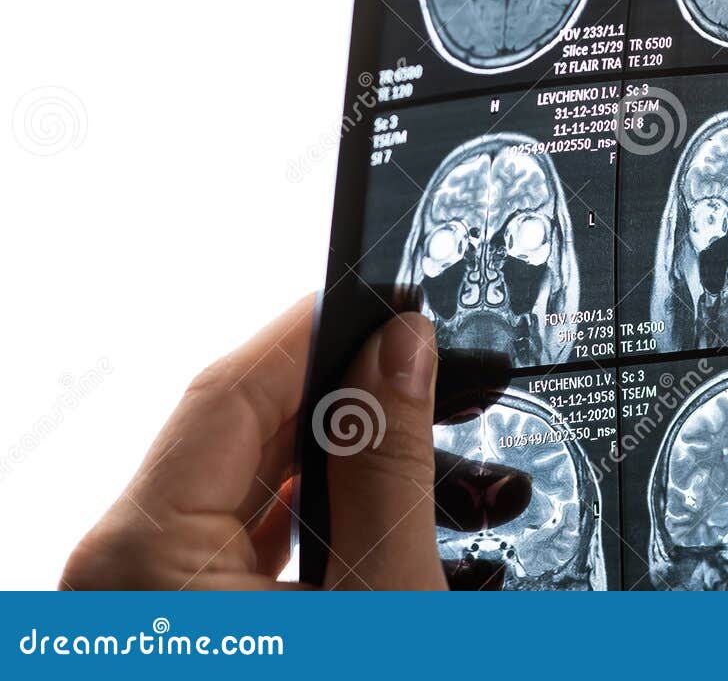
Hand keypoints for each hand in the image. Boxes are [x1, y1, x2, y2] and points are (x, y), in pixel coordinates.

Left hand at [60, 298, 445, 590]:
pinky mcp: (178, 617)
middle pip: (236, 433)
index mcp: (142, 556)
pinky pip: (236, 533)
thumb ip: (386, 465)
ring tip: (410, 432)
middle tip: (417, 362)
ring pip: (242, 482)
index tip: (381, 299)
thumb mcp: (378, 590)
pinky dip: (306, 510)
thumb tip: (399, 350)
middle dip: (336, 393)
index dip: (313, 332)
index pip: (228, 391)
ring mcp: (144, 598)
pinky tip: (370, 502)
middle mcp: (121, 573)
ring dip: (329, 454)